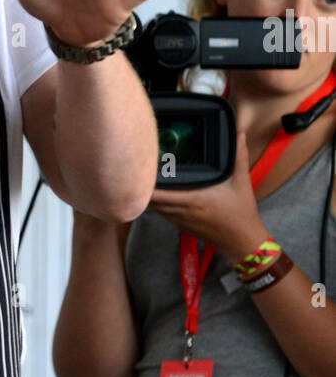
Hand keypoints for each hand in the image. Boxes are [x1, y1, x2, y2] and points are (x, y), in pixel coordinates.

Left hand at [148, 132, 266, 261]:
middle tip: (136, 170)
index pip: (159, 193)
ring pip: (154, 208)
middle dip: (141, 187)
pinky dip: (156, 204)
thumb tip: (240, 136)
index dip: (145, 183)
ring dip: (147, 196)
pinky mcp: (181, 226)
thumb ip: (239, 157)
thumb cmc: (241, 214)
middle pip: (150, 200)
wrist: (241, 241)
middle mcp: (182, 211)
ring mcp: (179, 220)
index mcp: (193, 199)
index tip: (140, 169)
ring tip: (143, 179)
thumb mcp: (241, 183)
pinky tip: (157, 194)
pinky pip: (162, 213)